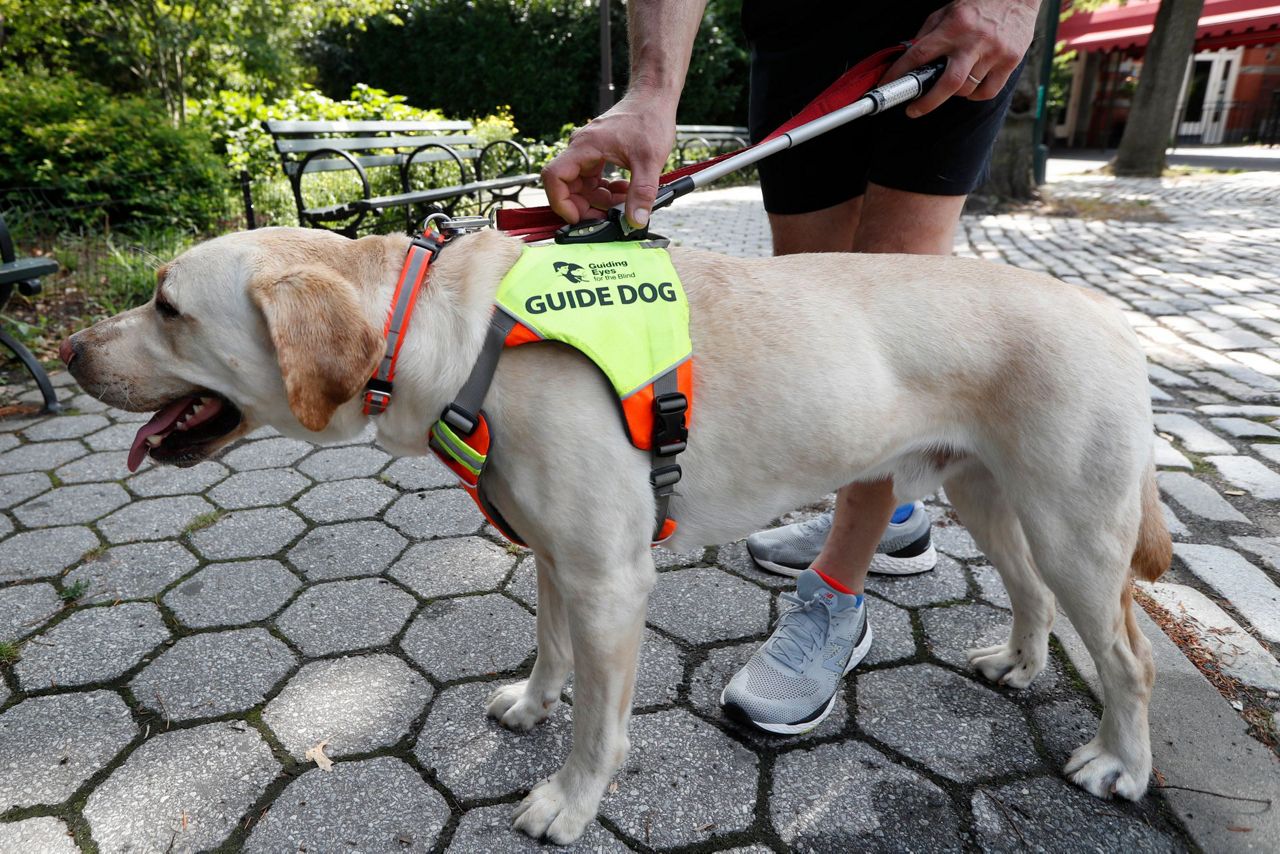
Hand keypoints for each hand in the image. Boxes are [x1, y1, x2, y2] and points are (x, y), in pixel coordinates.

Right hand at [541, 90, 677, 227]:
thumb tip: (636, 221)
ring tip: (625, 203)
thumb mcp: (649, 161)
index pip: (554, 177)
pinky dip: (606, 191)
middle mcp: (581, 149)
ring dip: (600, 200)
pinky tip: (625, 192)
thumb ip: (641, 193)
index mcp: (584, 147)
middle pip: (567, 186)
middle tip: (608, 217)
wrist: (654, 97)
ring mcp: (588, 152)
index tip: (578, 219)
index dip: (561, 202)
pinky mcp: (598, 154)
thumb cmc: (649, 118)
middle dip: (586, 206)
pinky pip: (593, 179)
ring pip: (582, 186)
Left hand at [883, 0, 1038, 117]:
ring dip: (953, 92)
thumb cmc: (981, 3)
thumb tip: (909, 56)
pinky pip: (987, 92)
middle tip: (913, 110)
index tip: (887, 85)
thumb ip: (928, 33)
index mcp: (955, 25)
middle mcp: (974, 40)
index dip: (900, 72)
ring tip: (950, 82)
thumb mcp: (949, 11)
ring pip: (967, 89)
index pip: (920, 53)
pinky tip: (971, 85)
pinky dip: (975, 94)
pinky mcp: (1010, 60)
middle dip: (927, 102)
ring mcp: (994, 52)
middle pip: (948, 82)